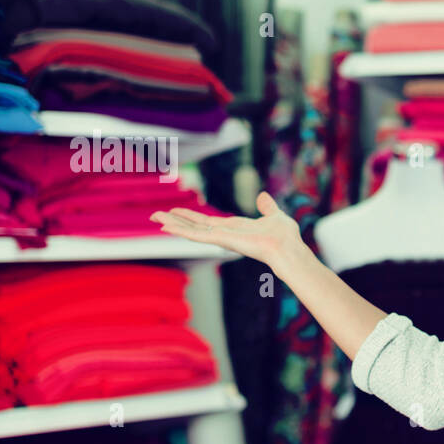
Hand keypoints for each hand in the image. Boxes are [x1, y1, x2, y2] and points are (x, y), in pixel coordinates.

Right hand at [149, 191, 301, 268]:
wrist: (288, 247)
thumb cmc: (285, 237)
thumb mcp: (274, 215)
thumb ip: (267, 207)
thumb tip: (262, 196)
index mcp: (235, 227)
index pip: (208, 221)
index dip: (192, 217)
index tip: (178, 212)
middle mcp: (226, 233)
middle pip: (195, 225)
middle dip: (177, 220)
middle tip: (157, 215)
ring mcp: (222, 237)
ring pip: (192, 230)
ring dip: (173, 223)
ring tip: (156, 218)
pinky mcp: (221, 240)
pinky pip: (197, 235)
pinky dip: (181, 230)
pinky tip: (167, 227)